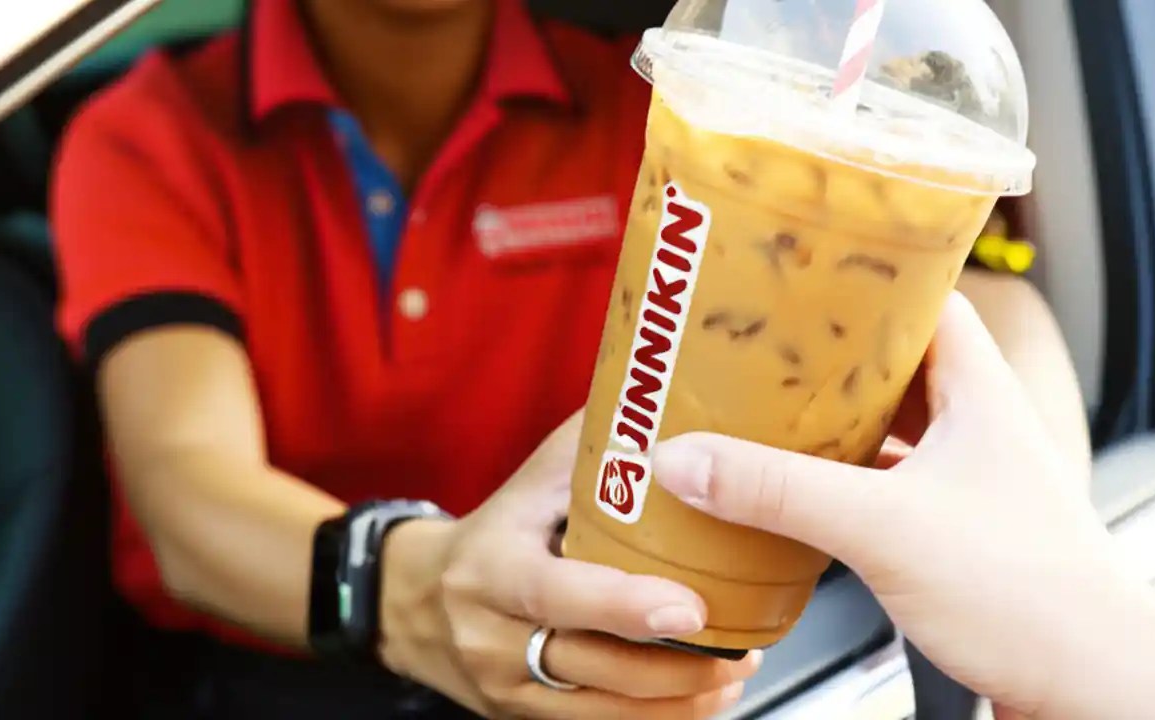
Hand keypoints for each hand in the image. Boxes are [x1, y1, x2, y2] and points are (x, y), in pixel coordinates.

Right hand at [380, 413, 759, 718]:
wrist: (413, 601)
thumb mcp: (532, 481)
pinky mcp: (522, 717)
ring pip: (601, 711)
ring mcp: (506, 687)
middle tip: (741, 648)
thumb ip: (595, 450)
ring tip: (734, 675)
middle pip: (593, 666)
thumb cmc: (493, 531)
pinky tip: (702, 702)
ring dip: (678, 701)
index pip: (558, 594)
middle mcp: (492, 637)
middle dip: (676, 666)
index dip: (625, 606)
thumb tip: (669, 405)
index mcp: (492, 569)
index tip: (690, 608)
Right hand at [649, 293, 1149, 717]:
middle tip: (763, 346)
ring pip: (888, 426)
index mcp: (979, 391)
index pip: (924, 298)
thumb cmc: (1032, 597)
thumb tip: (689, 459)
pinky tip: (801, 493)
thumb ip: (779, 491)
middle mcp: (977, 425)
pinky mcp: (953, 529)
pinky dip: (842, 480)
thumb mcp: (882, 527)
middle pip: (892, 363)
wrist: (1088, 683)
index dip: (865, 279)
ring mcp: (967, 478)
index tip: (801, 274)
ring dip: (832, 423)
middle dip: (826, 358)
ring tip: (767, 414)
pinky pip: (885, 482)